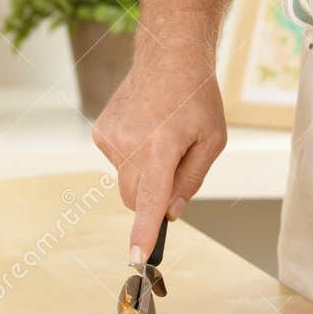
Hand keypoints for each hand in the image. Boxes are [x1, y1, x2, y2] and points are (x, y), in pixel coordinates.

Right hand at [92, 58, 226, 258]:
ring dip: (143, 173)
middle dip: (152, 198)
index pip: (149, 201)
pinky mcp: (100, 131)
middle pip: (135, 199)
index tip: (136, 257)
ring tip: (161, 136)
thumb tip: (171, 212)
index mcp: (161, 148)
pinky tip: (145, 128)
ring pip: (125, 181)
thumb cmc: (197, 97)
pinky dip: (131, 155)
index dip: (144, 233)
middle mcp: (130, 144)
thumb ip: (191, 181)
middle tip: (174, 168)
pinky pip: (116, 161)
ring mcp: (111, 137)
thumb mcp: (212, 141)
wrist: (168, 56)